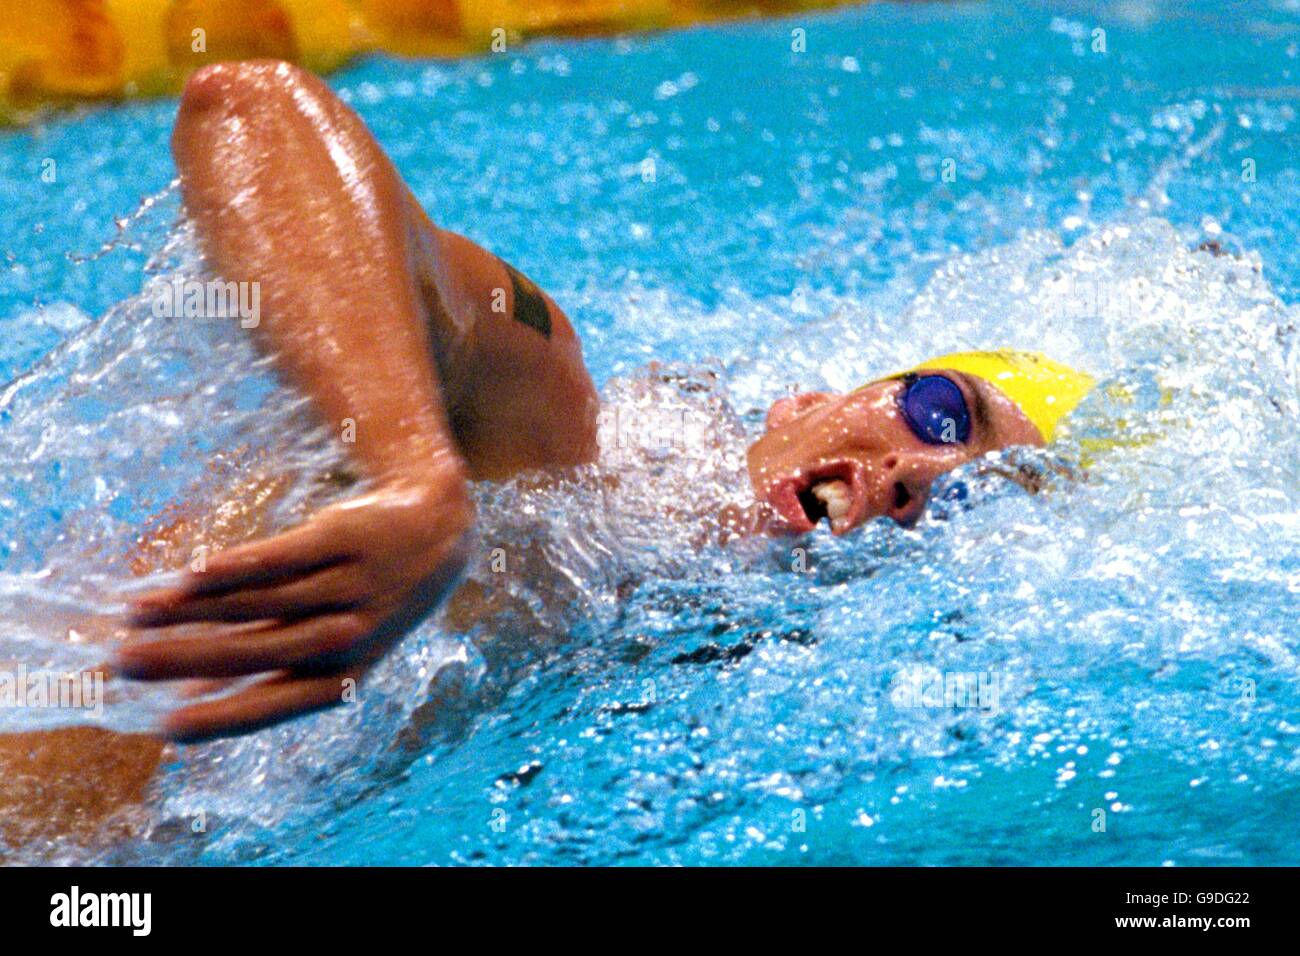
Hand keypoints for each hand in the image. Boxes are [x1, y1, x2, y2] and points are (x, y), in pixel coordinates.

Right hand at [118, 466, 472, 741]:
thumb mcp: (329, 643)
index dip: (222, 716)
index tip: (166, 727)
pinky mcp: (345, 538)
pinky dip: (239, 567)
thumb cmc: (366, 599)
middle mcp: (348, 635)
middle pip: (257, 650)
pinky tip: (195, 574)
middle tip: (124, 663)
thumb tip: (191, 698)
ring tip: (136, 612)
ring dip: (194, 609)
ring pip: (260, 601)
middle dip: (186, 659)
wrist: (437, 531)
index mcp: (344, 674)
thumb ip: (267, 667)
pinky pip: (284, 557)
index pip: (275, 702)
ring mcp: (349, 585)